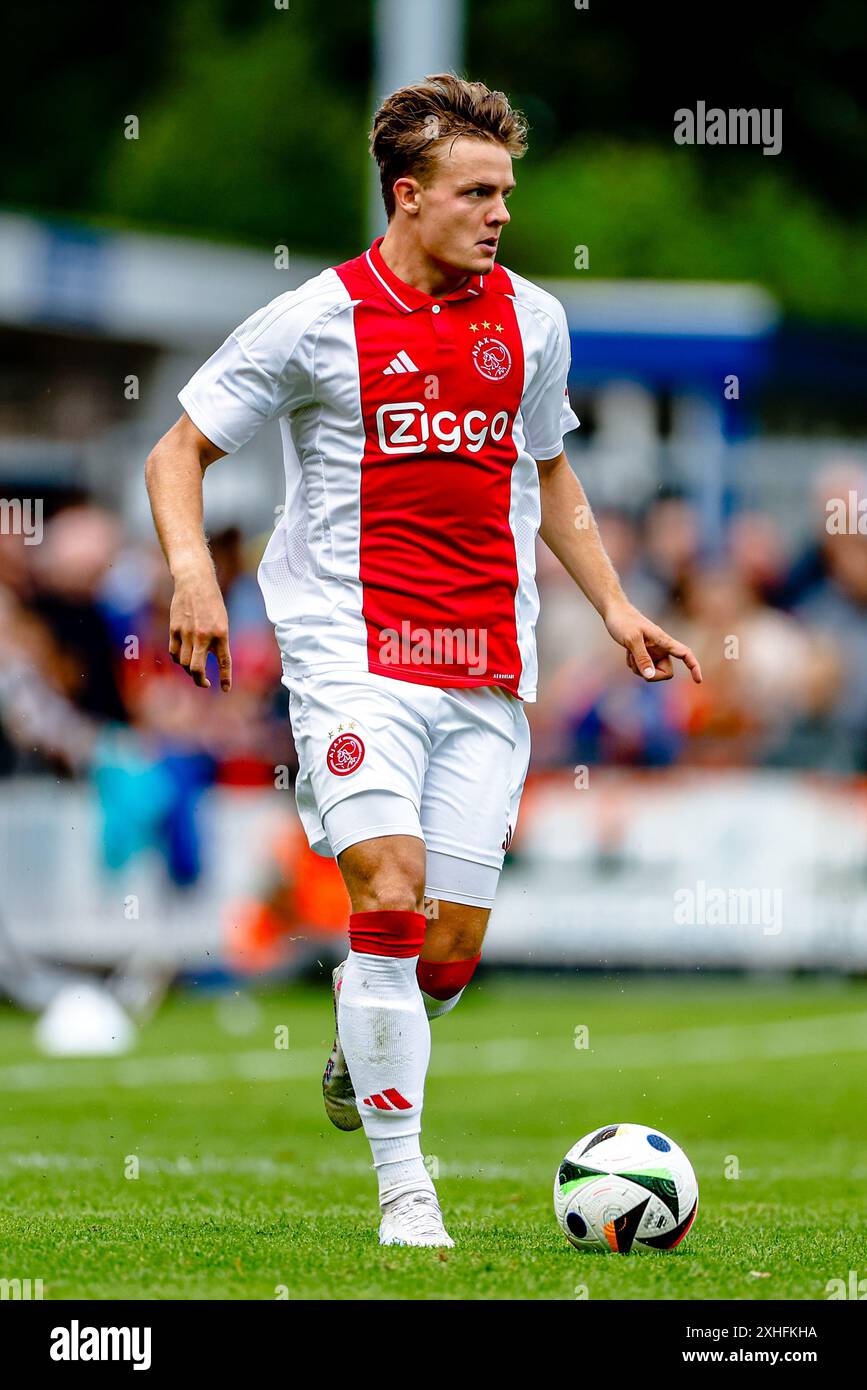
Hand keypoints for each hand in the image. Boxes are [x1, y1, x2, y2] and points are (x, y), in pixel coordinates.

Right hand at [168, 572, 231, 690]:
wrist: (195, 582)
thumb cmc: (212, 603)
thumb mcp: (222, 621)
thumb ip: (218, 642)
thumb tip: (210, 661)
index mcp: (221, 633)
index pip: (224, 662)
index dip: (225, 678)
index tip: (225, 689)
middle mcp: (203, 636)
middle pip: (196, 669)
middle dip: (200, 681)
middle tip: (204, 683)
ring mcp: (187, 633)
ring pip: (184, 663)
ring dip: (189, 670)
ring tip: (195, 669)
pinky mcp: (174, 629)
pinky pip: (174, 653)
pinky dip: (178, 660)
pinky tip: (183, 659)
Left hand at [603, 601, 701, 684]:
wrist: (614, 611)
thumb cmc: (623, 621)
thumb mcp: (631, 639)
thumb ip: (642, 658)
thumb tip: (650, 676)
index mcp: (664, 641)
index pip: (685, 654)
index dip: (693, 667)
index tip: (698, 680)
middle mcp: (661, 648)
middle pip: (665, 672)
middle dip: (651, 674)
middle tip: (636, 664)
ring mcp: (653, 652)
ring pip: (651, 673)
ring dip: (639, 668)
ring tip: (630, 651)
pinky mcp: (644, 654)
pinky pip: (642, 669)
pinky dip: (634, 664)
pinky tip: (628, 652)